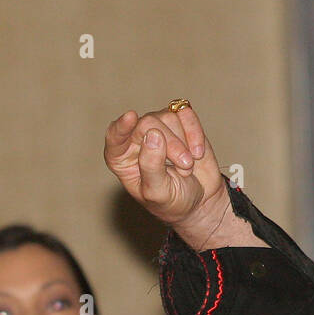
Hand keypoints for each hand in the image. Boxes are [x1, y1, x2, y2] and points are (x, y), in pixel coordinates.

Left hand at [104, 103, 226, 229]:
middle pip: (148, 123)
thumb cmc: (171, 201)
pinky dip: (195, 132)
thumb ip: (151, 166)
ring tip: (186, 167)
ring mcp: (157, 126)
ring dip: (184, 144)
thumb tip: (152, 134)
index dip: (121, 126)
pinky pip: (185, 113)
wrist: (199, 200)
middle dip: (171, 144)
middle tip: (185, 166)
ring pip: (169, 118)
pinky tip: (197, 153)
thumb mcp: (158, 193)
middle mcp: (135, 138)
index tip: (131, 117)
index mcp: (121, 158)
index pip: (114, 136)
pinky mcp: (178, 120)